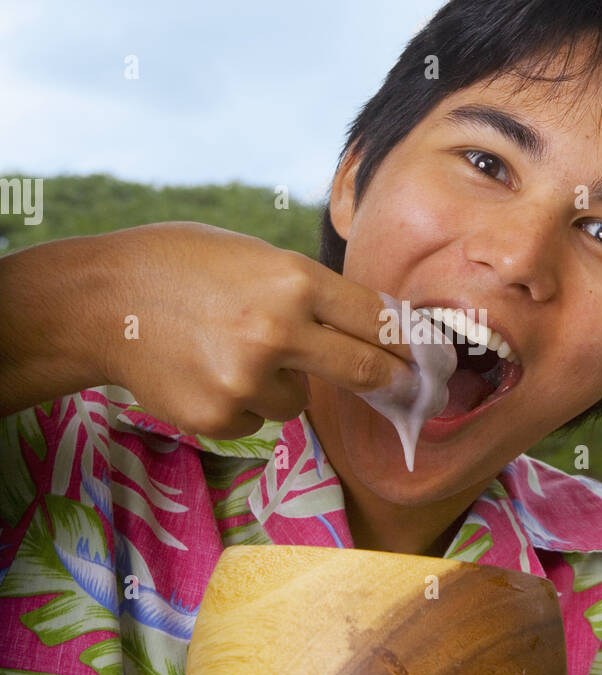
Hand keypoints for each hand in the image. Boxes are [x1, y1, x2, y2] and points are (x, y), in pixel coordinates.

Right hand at [85, 222, 418, 438]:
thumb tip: (376, 330)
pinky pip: (259, 419)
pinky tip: (207, 372)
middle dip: (391, 381)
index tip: (427, 359)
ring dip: (286, 384)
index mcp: (293, 279)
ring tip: (234, 352)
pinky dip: (244, 403)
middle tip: (405, 388)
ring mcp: (248, 379)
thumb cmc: (182, 266)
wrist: (101, 301)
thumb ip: (309, 292)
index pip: (377, 320)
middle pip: (364, 370)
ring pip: (301, 400)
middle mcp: (278, 330)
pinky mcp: (221, 417)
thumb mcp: (255, 255)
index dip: (408, 344)